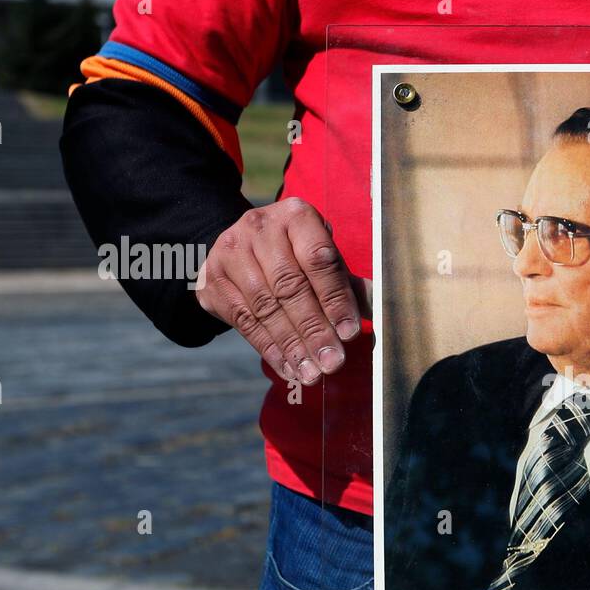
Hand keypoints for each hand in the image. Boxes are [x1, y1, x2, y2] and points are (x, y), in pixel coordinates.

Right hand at [195, 197, 362, 384]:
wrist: (241, 249)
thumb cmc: (296, 255)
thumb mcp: (322, 259)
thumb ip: (347, 284)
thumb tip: (377, 313)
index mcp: (296, 215)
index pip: (318, 259)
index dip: (335, 298)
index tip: (349, 333)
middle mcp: (260, 227)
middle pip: (290, 286)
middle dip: (314, 330)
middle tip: (332, 362)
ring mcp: (230, 251)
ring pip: (265, 307)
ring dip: (291, 345)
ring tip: (312, 373)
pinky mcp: (212, 279)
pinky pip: (244, 321)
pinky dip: (269, 349)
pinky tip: (289, 368)